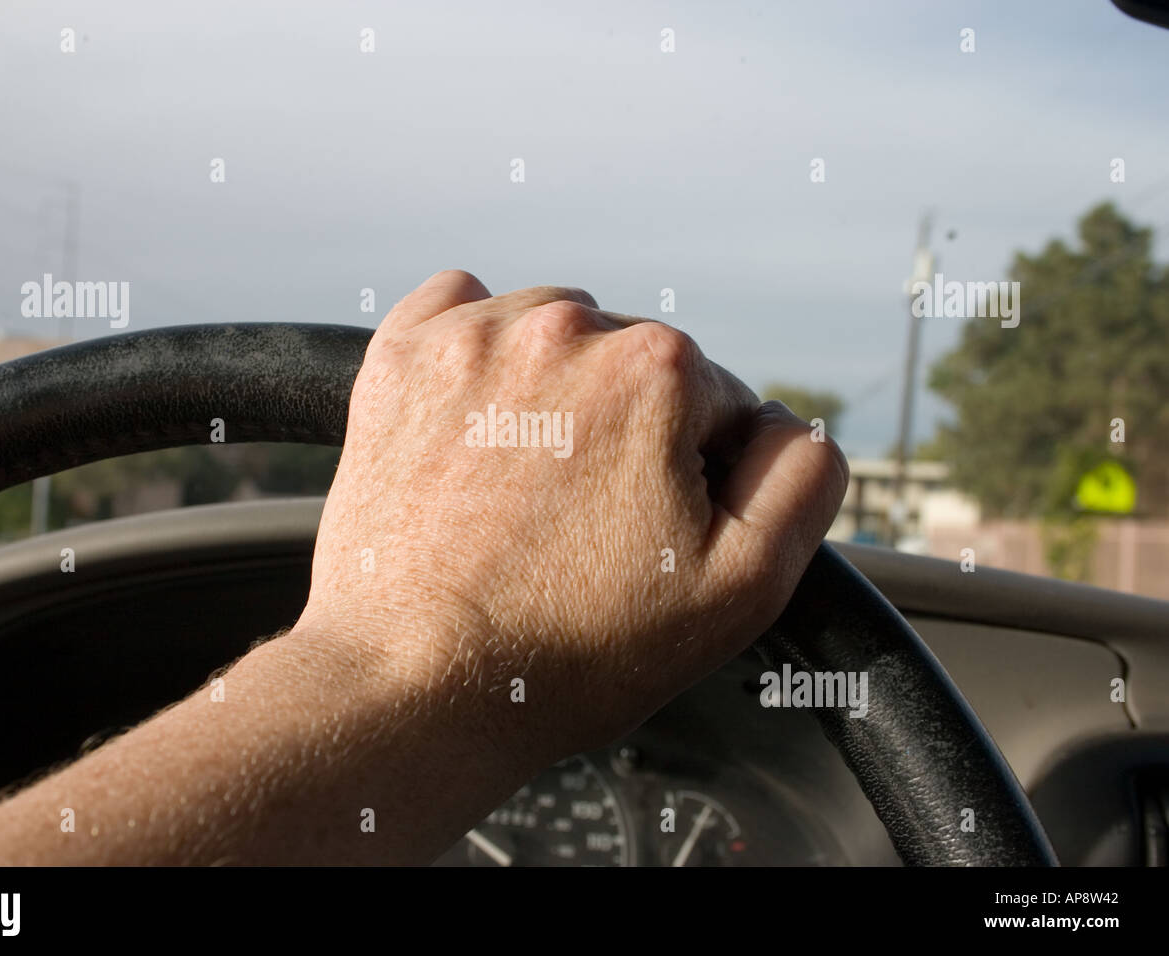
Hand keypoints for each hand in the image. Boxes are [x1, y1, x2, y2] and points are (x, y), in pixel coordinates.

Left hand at [300, 270, 847, 761]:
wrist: (415, 682)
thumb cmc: (568, 647)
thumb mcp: (743, 586)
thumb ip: (801, 477)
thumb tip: (782, 422)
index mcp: (658, 371)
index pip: (715, 403)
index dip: (693, 476)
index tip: (643, 530)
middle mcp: (566, 331)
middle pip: (635, 366)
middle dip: (626, 432)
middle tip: (581, 521)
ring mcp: (472, 338)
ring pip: (556, 337)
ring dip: (555, 391)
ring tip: (524, 484)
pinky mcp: (401, 358)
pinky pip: (461, 309)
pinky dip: (478, 351)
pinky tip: (477, 419)